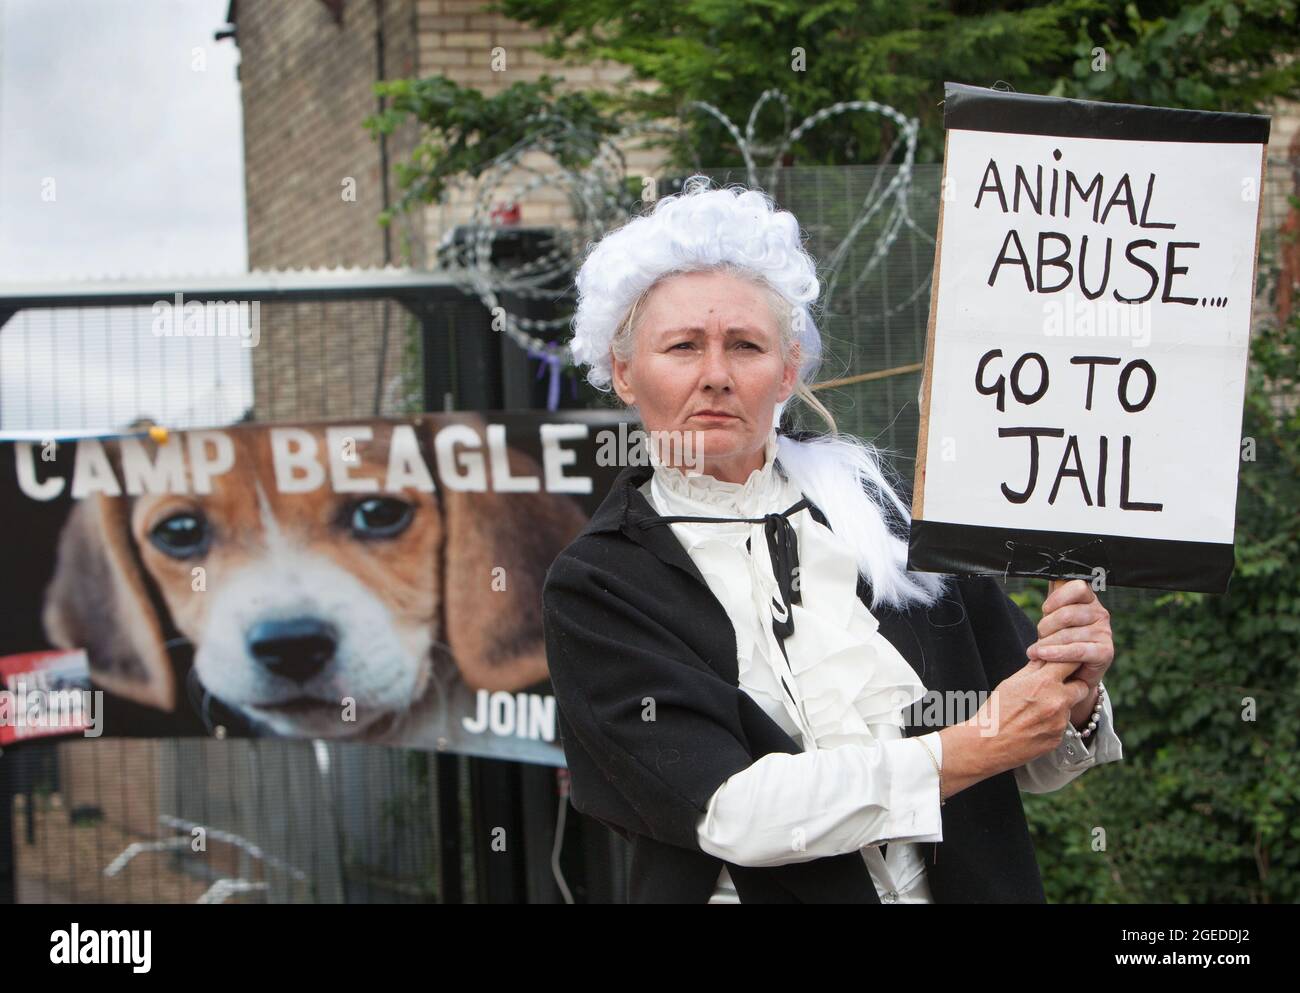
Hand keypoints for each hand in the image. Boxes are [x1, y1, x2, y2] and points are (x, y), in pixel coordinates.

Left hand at [1026, 579, 1112, 726]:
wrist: (1073, 671)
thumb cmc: (1062, 638)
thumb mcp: (1056, 613)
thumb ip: (1055, 594)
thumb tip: (1051, 572)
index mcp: (1089, 600)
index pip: (1077, 587)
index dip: (1057, 598)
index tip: (1045, 610)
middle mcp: (1100, 613)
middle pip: (1067, 613)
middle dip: (1046, 626)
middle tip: (1039, 637)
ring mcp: (1105, 632)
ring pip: (1069, 634)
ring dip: (1047, 644)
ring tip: (1036, 651)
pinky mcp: (1106, 652)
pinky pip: (1077, 650)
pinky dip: (1057, 653)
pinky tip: (1042, 655)